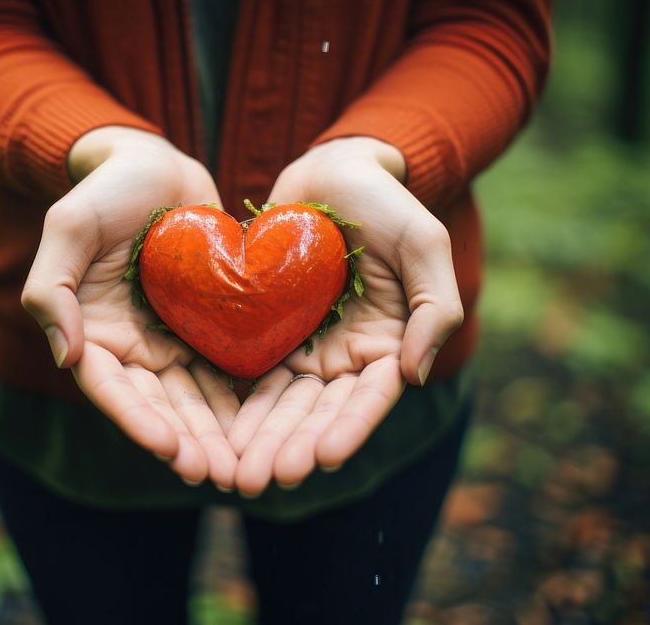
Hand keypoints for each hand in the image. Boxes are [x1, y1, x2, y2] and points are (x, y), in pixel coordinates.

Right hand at [21, 127, 239, 487]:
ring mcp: (171, 338)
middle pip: (159, 405)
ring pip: (196, 397)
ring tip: (246, 464)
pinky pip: (226, 366)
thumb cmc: (106, 189)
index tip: (169, 449)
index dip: (138, 421)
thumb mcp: (69, 226)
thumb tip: (63, 357)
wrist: (155, 164)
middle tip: (219, 474)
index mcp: (91, 332)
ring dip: (219, 433)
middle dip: (188, 442)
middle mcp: (131, 346)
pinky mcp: (208, 325)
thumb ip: (53, 287)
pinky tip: (271, 422)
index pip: (112, 389)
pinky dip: (243, 396)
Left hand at [229, 137, 463, 495]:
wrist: (333, 170)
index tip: (321, 458)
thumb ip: (435, 308)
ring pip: (282, 403)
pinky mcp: (271, 330)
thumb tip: (412, 376)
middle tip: (260, 480)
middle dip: (290, 448)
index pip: (368, 398)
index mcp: (390, 343)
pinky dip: (237, 402)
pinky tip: (215, 429)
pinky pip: (253, 371)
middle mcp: (348, 355)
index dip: (346, 430)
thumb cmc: (386, 202)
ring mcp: (308, 345)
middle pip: (318, 412)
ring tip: (235, 471)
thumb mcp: (424, 243)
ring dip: (260, 438)